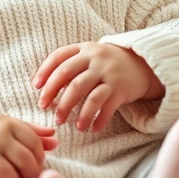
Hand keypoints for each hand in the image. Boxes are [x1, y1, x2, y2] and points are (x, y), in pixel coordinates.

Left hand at [34, 42, 165, 131]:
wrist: (143, 63)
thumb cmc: (106, 63)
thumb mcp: (89, 56)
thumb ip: (70, 65)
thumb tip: (44, 87)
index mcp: (83, 49)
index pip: (58, 57)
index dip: (44, 72)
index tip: (36, 88)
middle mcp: (95, 59)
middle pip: (69, 76)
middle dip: (54, 95)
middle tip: (45, 109)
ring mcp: (109, 74)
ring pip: (87, 94)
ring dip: (75, 112)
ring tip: (67, 124)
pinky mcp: (121, 89)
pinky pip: (106, 106)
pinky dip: (97, 119)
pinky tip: (91, 128)